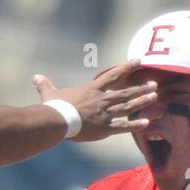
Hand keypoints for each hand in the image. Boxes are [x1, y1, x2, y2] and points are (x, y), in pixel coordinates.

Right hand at [34, 59, 157, 141]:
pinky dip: (135, 125)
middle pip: (125, 92)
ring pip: (128, 106)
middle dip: (140, 87)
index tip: (139, 61)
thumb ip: (45, 85)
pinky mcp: (105, 128)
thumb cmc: (54, 108)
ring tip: (155, 97)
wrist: (58, 120)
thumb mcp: (50, 93)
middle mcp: (102, 100)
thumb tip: (35, 76)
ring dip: (142, 101)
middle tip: (154, 84)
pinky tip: (147, 123)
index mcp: (92, 90)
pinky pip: (123, 126)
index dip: (126, 67)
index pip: (112, 75)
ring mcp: (105, 114)